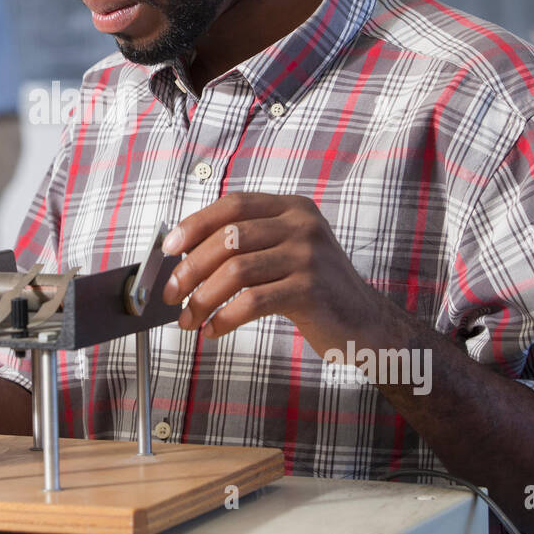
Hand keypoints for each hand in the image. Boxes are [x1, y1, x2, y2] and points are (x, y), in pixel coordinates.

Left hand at [159, 192, 385, 349]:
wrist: (365, 322)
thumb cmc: (316, 290)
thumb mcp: (287, 253)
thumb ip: (248, 244)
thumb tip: (185, 255)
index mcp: (292, 208)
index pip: (233, 205)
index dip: (195, 224)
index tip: (168, 248)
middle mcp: (302, 225)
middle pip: (229, 237)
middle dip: (190, 268)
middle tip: (172, 294)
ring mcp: (309, 255)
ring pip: (236, 270)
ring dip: (203, 298)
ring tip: (189, 319)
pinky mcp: (311, 289)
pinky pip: (253, 301)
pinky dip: (225, 317)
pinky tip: (214, 329)